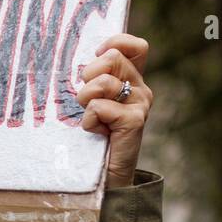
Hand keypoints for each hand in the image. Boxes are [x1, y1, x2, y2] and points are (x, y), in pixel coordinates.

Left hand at [77, 34, 152, 187]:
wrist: (105, 177)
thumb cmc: (92, 138)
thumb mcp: (91, 102)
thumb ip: (93, 79)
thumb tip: (80, 61)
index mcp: (133, 80)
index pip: (134, 46)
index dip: (114, 44)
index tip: (96, 58)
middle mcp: (141, 89)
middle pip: (111, 58)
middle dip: (88, 76)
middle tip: (87, 99)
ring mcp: (140, 105)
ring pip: (102, 82)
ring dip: (85, 101)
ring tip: (91, 119)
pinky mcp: (134, 121)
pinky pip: (99, 107)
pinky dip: (89, 121)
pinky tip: (97, 133)